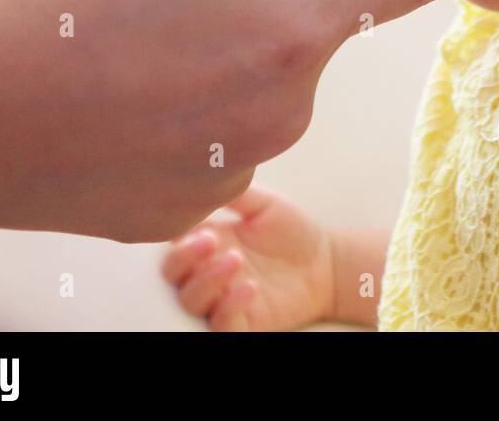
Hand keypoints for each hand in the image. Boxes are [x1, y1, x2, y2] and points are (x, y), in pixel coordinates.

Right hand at [162, 187, 333, 330]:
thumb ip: (234, 193)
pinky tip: (250, 288)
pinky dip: (229, 308)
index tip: (196, 223)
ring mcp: (221, 298)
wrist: (326, 261)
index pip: (172, 242)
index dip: (175, 235)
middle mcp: (207, 272)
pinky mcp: (242, 322)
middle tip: (212, 241)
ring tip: (236, 260)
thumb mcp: (263, 204)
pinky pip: (222, 324)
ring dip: (207, 281)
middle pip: (172, 274)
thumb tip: (206, 174)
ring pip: (191, 301)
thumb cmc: (291, 231)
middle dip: (184, 259)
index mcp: (206, 242)